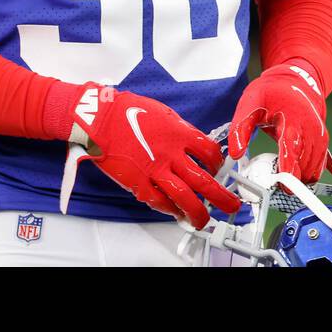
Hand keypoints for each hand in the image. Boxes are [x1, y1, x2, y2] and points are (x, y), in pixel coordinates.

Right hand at [64, 85, 239, 227]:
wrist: (101, 118)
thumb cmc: (127, 111)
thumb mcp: (163, 113)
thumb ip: (180, 130)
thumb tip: (192, 142)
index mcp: (179, 134)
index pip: (210, 153)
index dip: (218, 164)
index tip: (219, 169)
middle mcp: (171, 154)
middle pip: (204, 181)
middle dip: (221, 197)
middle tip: (230, 205)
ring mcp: (155, 170)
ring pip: (184, 197)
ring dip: (198, 212)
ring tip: (204, 220)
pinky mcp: (138, 183)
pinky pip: (159, 202)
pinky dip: (170, 209)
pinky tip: (176, 212)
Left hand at [228, 62, 331, 183]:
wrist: (295, 82)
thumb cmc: (272, 93)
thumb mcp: (249, 103)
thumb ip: (240, 128)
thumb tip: (235, 153)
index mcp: (292, 118)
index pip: (292, 147)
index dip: (289, 167)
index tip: (285, 184)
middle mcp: (311, 129)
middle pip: (305, 162)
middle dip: (293, 179)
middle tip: (276, 187)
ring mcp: (319, 136)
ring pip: (314, 167)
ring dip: (301, 178)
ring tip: (283, 182)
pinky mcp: (322, 141)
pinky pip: (320, 164)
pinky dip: (310, 173)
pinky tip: (304, 181)